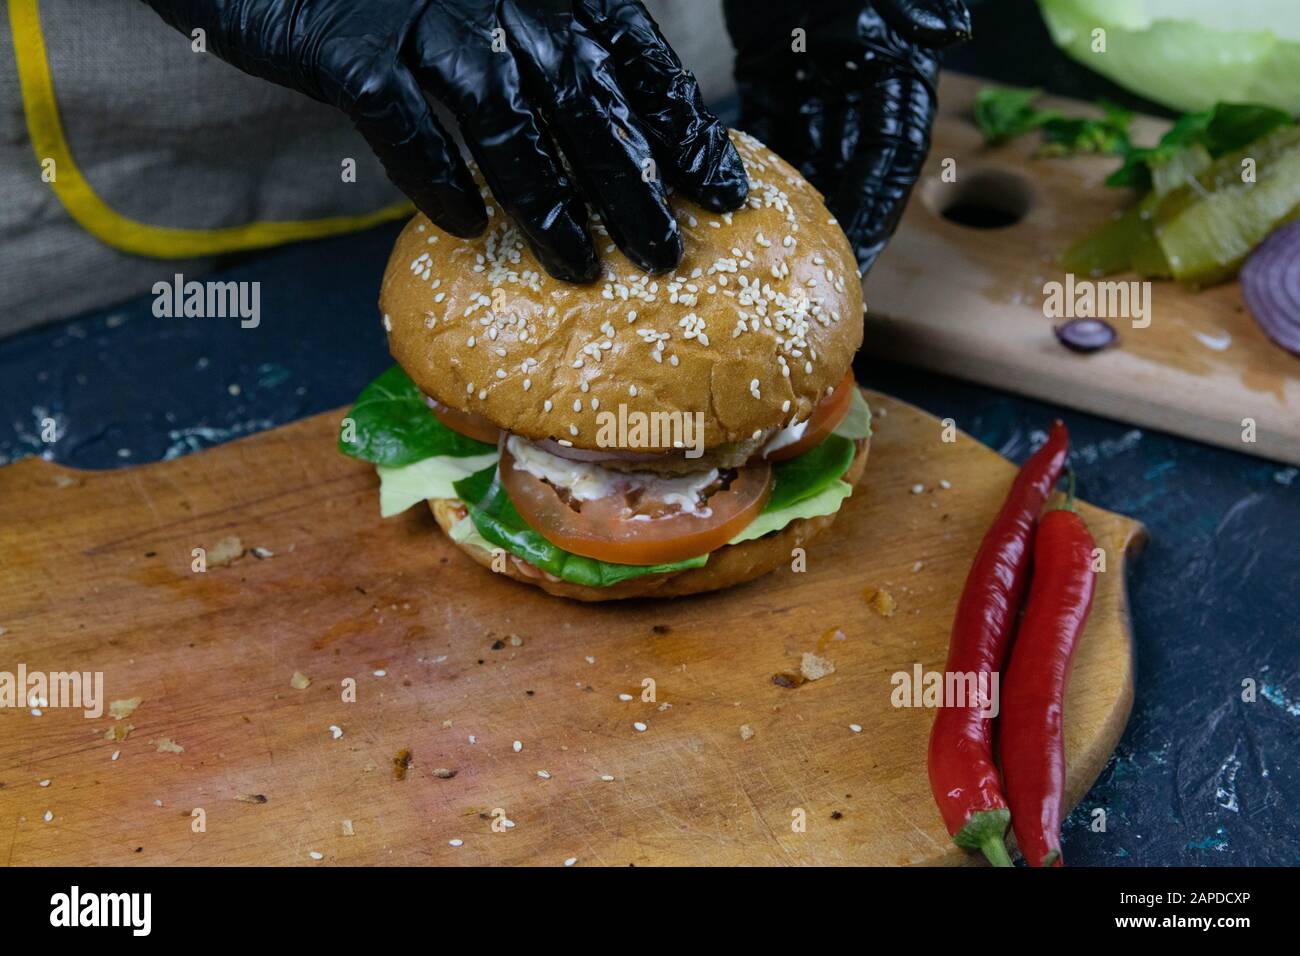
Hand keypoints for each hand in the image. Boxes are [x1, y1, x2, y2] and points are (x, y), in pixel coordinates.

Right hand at [140, 0, 748, 280]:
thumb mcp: (487, 2)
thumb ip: (548, 50)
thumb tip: (616, 141)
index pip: (632, 54)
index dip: (680, 124)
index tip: (721, 189)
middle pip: (584, 94)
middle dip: (632, 181)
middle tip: (666, 253)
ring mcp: (418, 16)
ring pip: (503, 114)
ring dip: (547, 197)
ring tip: (581, 267)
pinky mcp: (347, 48)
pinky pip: (402, 121)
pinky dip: (436, 176)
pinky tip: (467, 227)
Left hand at [724, 0, 970, 274]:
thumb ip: (918, 5)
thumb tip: (947, 29)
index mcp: (897, 71)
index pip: (893, 156)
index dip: (877, 210)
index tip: (857, 257)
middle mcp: (859, 86)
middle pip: (849, 171)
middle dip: (831, 225)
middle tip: (805, 276)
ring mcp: (814, 81)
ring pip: (806, 157)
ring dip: (790, 204)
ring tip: (766, 255)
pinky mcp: (770, 70)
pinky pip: (765, 128)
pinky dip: (752, 164)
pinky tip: (728, 201)